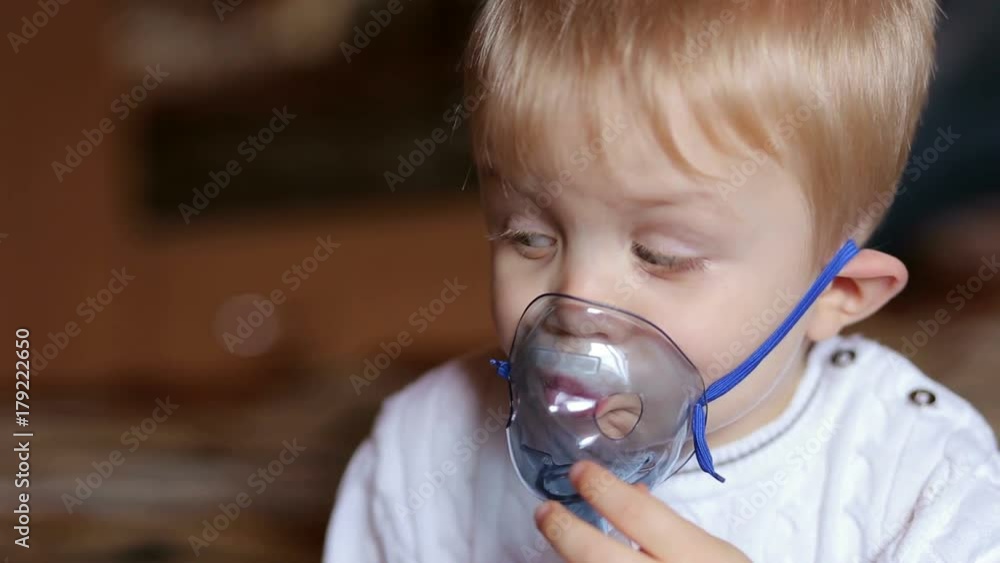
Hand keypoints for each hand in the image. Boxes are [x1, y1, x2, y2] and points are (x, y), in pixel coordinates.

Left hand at [534, 461, 750, 561]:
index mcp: (694, 556)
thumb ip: (669, 527)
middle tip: (544, 511)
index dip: (603, 490)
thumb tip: (628, 492)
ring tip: (557, 543)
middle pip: (600, 557)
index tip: (577, 470)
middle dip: (566, 532)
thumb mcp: (710, 551)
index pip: (639, 515)